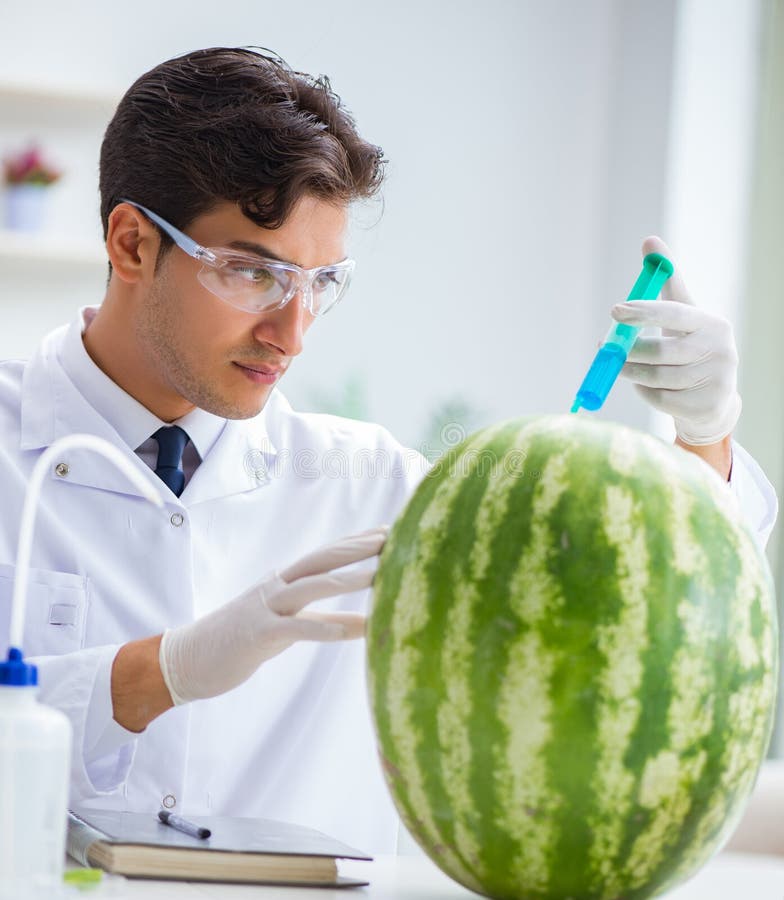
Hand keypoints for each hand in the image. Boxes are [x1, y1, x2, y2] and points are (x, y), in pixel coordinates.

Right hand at [158, 526, 387, 704]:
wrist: (186, 660)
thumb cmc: (243, 642)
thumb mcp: (291, 629)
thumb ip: (328, 623)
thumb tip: (369, 623)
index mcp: (285, 582)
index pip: (327, 555)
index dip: (357, 541)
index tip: (389, 529)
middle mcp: (277, 587)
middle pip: (322, 559)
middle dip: (357, 547)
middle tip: (391, 537)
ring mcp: (266, 608)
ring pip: (310, 586)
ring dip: (347, 579)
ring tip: (380, 575)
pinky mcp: (257, 635)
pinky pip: (294, 629)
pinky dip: (323, 628)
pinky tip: (350, 631)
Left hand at [611, 236, 740, 445]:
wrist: (713, 400)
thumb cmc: (691, 348)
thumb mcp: (683, 316)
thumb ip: (667, 282)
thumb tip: (649, 241)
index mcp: (712, 324)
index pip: (675, 313)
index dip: (643, 312)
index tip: (614, 311)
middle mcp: (720, 350)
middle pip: (662, 351)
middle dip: (630, 351)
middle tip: (607, 351)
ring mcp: (716, 380)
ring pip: (656, 377)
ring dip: (631, 372)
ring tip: (623, 367)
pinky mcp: (704, 406)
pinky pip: (659, 399)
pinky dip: (643, 392)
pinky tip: (642, 386)